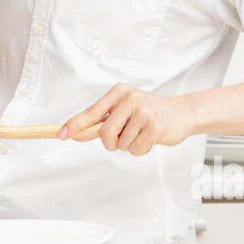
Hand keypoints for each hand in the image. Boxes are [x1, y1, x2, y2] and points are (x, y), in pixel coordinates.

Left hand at [58, 83, 195, 154]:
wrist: (181, 113)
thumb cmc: (148, 112)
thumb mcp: (124, 111)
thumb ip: (100, 122)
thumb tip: (74, 133)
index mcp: (119, 93)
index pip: (91, 112)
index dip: (75, 125)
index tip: (61, 134)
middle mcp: (130, 99)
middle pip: (105, 134)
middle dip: (111, 143)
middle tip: (124, 138)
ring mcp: (144, 112)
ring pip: (121, 144)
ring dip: (130, 145)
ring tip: (142, 133)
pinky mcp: (155, 127)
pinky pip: (136, 150)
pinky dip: (141, 150)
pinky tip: (151, 138)